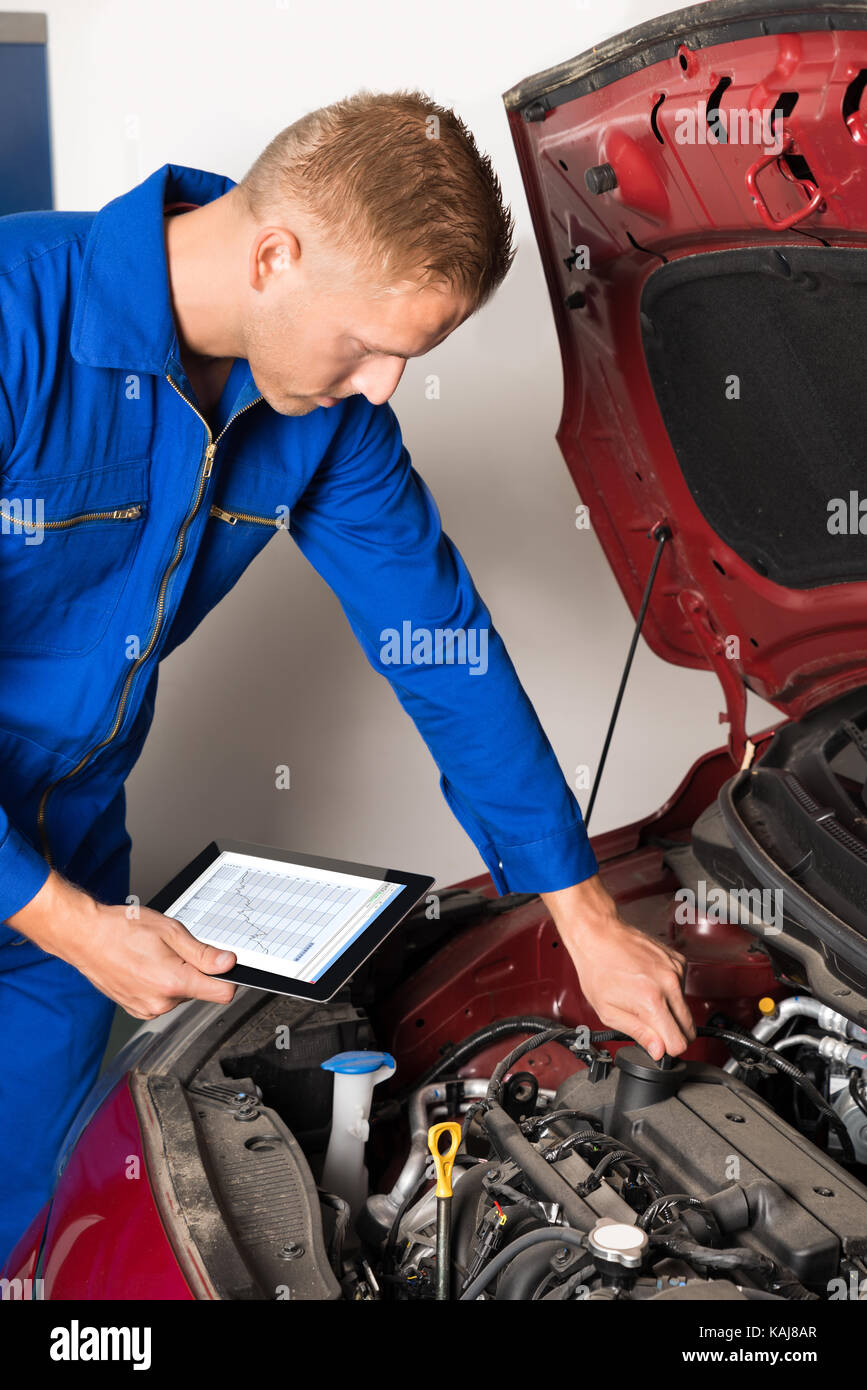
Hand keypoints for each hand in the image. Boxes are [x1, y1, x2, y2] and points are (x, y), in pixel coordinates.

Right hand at [8, 869, 236, 1018]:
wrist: (84, 937)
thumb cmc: (121, 929)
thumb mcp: (170, 931)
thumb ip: (203, 953)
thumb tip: (228, 963)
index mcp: (174, 983)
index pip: (223, 993)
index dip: (229, 977)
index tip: (226, 966)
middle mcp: (161, 1003)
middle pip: (200, 991)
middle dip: (195, 971)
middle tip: (174, 950)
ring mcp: (147, 1009)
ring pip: (180, 995)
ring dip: (176, 978)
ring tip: (154, 956)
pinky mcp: (136, 1010)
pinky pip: (162, 999)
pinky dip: (160, 985)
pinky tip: (144, 967)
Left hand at [540, 874, 694, 1059]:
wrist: (599, 934)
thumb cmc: (597, 969)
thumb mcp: (608, 1011)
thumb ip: (638, 1033)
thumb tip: (658, 1051)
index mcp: (652, 1000)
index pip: (679, 1042)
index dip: (667, 1049)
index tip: (657, 1046)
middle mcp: (669, 984)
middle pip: (689, 1028)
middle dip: (673, 1034)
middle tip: (651, 1027)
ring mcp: (676, 970)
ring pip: (686, 1007)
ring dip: (671, 1010)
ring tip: (645, 998)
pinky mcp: (678, 960)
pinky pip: (682, 987)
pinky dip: (670, 990)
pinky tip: (650, 983)